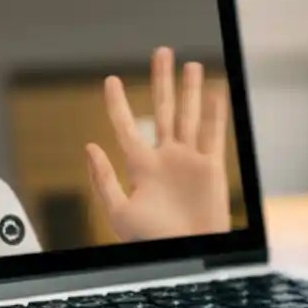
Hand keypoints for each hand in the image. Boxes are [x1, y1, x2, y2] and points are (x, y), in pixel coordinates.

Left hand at [86, 47, 230, 241]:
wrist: (187, 254)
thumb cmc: (153, 241)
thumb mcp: (119, 212)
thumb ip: (103, 180)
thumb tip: (90, 146)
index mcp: (140, 167)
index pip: (126, 127)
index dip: (117, 104)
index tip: (110, 81)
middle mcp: (165, 158)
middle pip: (163, 109)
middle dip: (162, 80)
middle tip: (161, 52)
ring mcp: (189, 160)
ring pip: (189, 115)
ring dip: (190, 89)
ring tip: (190, 65)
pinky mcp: (212, 167)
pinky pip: (214, 133)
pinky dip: (216, 112)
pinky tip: (216, 90)